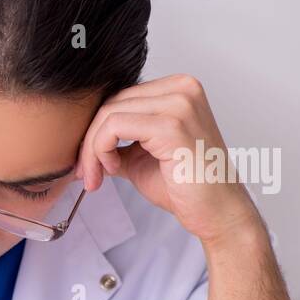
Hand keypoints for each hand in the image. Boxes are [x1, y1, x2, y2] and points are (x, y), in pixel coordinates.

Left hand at [74, 74, 261, 245]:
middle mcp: (182, 88)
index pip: (120, 98)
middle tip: (85, 173)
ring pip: (109, 114)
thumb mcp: (140, 157)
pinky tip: (110, 170)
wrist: (216, 212)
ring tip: (95, 176)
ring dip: (91, 149)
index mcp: (178, 89)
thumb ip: (116, 143)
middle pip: (112, 102)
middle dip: (89, 140)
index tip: (88, 162)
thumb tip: (83, 142)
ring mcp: (179, 103)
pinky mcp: (171, 125)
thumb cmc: (185, 187)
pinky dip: (100, 150)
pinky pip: (114, 127)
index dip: (96, 130)